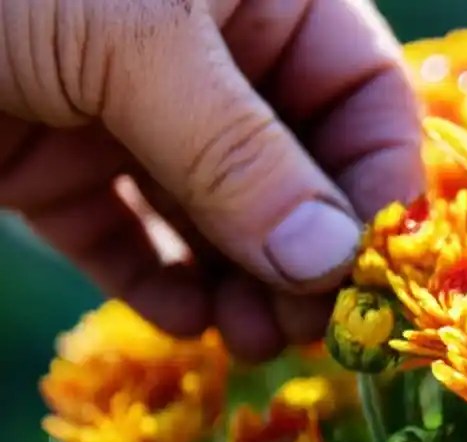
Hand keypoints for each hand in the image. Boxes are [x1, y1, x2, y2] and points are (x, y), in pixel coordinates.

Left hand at [0, 0, 422, 360]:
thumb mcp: (132, 42)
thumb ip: (241, 153)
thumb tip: (330, 260)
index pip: (361, 88)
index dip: (379, 177)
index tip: (378, 269)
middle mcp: (203, 48)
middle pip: (299, 162)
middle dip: (309, 248)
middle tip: (312, 327)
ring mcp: (126, 106)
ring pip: (220, 211)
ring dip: (246, 281)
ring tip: (252, 339)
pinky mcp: (54, 161)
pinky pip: (129, 233)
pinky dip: (162, 282)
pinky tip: (187, 322)